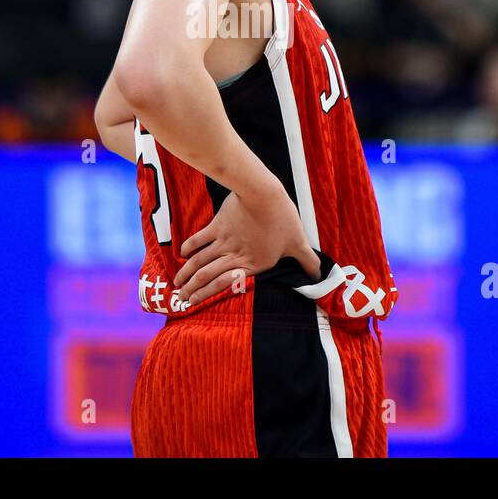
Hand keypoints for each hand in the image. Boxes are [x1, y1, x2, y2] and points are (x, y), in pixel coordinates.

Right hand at [173, 179, 313, 305]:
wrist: (263, 194)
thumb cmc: (282, 219)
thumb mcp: (297, 242)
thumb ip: (306, 261)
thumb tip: (320, 275)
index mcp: (251, 265)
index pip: (224, 286)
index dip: (206, 296)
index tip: (192, 304)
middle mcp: (233, 256)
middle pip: (206, 276)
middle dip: (191, 289)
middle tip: (179, 299)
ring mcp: (223, 241)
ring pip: (200, 261)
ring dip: (187, 273)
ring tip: (177, 283)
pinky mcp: (218, 225)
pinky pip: (200, 238)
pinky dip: (190, 247)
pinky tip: (182, 254)